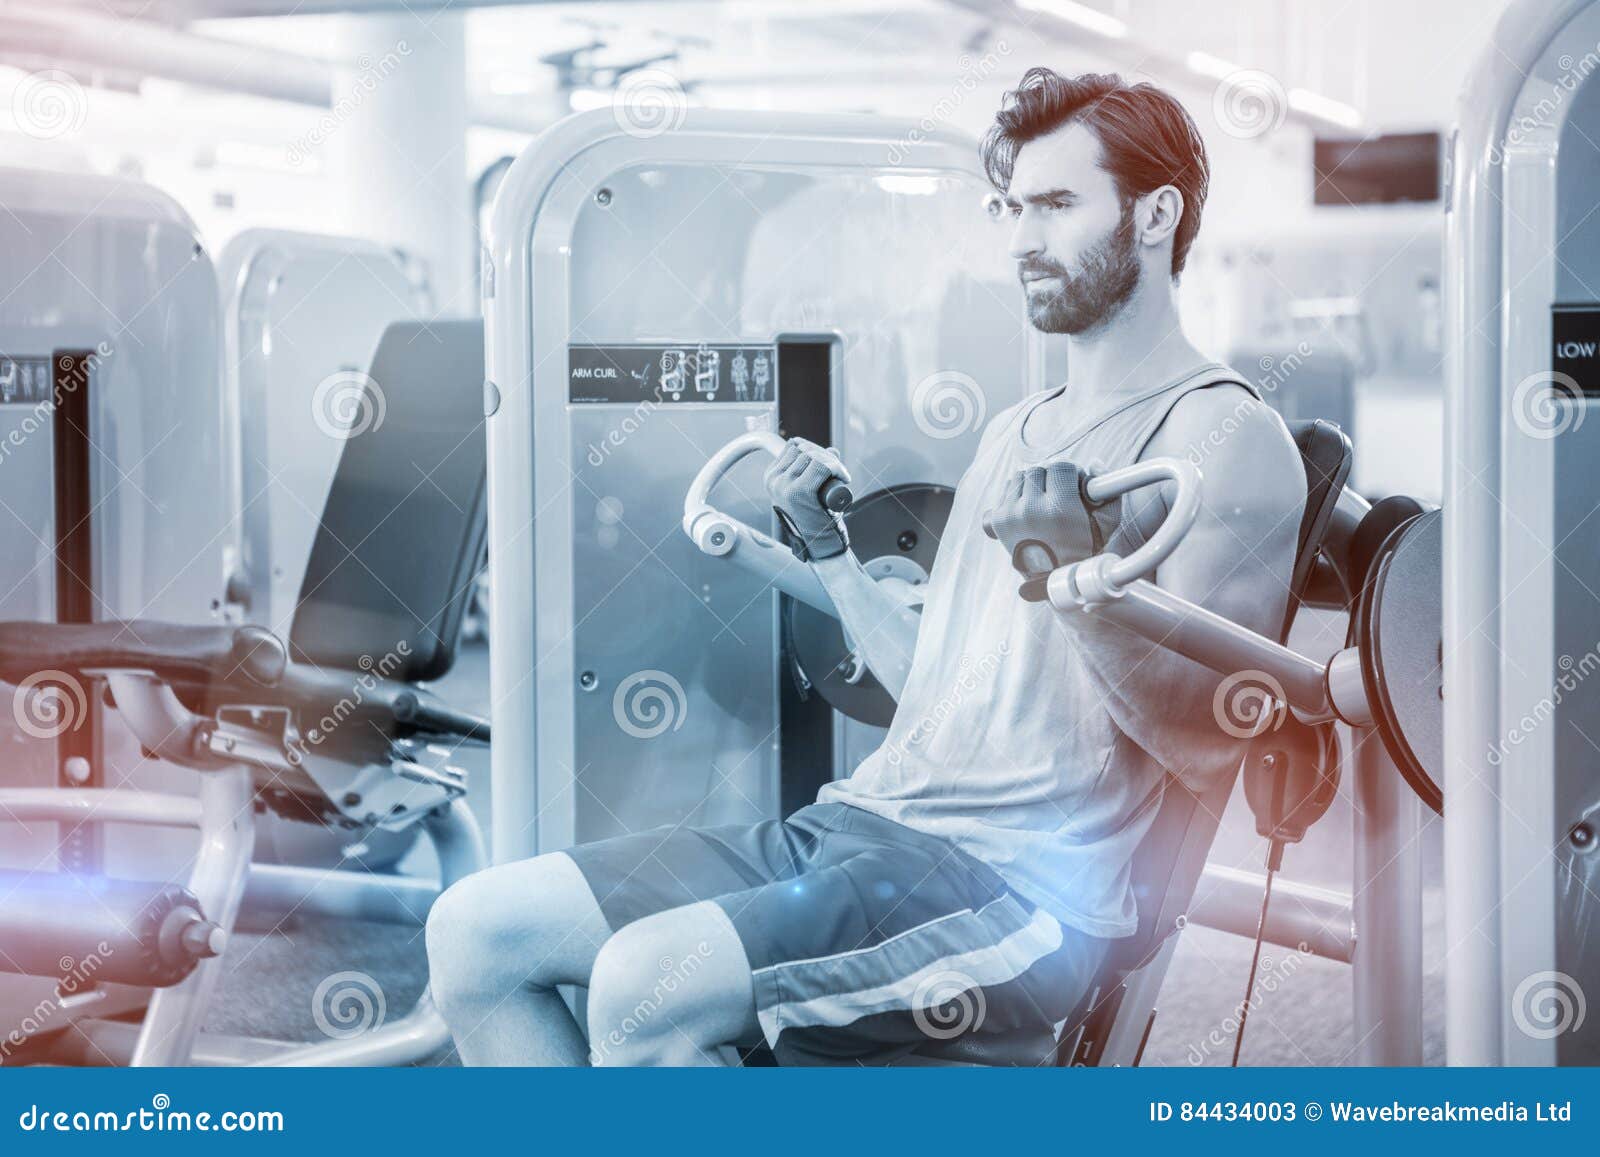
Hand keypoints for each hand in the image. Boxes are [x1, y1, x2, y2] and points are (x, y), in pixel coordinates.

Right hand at [764, 438, 850, 560]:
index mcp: (771, 478)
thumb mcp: (810, 493)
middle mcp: (774, 481)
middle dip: (825, 455)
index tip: (828, 464)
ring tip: (841, 477)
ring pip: (814, 456)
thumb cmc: (817, 521)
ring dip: (833, 462)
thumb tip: (832, 450)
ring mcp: (785, 486)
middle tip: (839, 472)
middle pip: (804, 449)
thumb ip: (816, 471)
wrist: (821, 548)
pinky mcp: (800, 493)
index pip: (793, 446)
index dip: (814, 450)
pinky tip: (843, 478)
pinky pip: (822, 466)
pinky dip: (837, 468)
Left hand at [982, 461, 1117, 600]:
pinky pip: (1007, 490)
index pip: (1061, 466)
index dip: (1072, 475)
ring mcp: (1010, 515)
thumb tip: (1094, 463)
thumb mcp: (1106, 523)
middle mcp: (1031, 510)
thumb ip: (1108, 490)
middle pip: (1039, 469)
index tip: (1075, 489)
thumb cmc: (1084, 550)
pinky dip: (1018, 494)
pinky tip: (1029, 509)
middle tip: (1061, 497)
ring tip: (1044, 503)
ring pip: (1021, 476)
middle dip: (1052, 479)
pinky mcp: (997, 520)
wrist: (1053, 580)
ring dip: (1034, 484)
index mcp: (1060, 509)